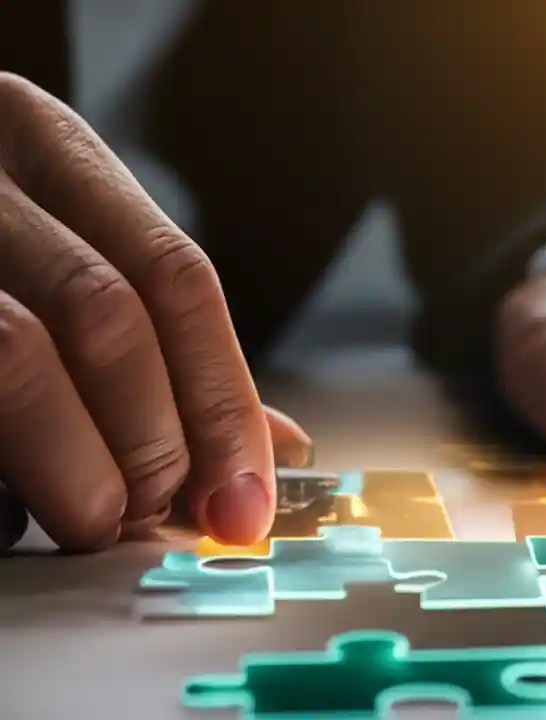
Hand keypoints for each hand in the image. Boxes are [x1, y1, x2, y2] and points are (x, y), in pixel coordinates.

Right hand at [0, 74, 306, 551]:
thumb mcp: (61, 247)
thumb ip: (162, 341)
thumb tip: (279, 448)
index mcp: (42, 140)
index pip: (173, 274)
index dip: (221, 401)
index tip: (246, 499)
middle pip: (105, 312)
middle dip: (150, 437)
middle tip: (154, 512)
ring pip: (17, 353)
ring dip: (74, 465)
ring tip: (91, 517)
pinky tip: (10, 505)